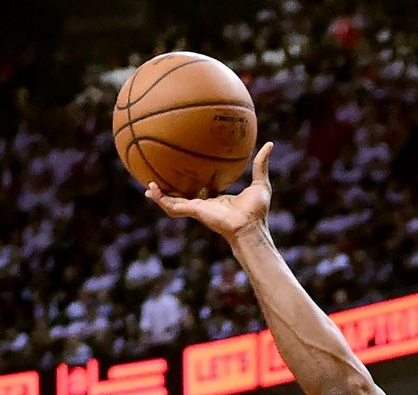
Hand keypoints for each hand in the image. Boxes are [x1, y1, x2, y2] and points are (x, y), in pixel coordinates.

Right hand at [145, 142, 273, 241]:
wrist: (250, 227)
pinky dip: (160, 199)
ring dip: (160, 195)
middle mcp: (205, 204)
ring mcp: (198, 209)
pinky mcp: (193, 211)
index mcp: (217, 199)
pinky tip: (150, 189)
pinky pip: (171, 205)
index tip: (188, 169)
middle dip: (173, 189)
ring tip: (147, 185)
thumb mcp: (260, 183)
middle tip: (161, 176)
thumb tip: (269, 144)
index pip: (203, 189)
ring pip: (173, 202)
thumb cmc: (257, 211)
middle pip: (185, 195)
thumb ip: (261, 164)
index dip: (196, 180)